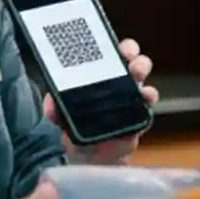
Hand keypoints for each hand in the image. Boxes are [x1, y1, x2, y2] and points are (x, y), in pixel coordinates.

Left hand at [44, 38, 158, 164]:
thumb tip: (50, 103)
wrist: (92, 158)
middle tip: (127, 54)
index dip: (110, 43)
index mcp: (100, 77)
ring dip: (142, 68)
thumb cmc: (80, 129)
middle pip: (128, 59)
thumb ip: (55, 111)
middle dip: (131, 51)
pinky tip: (146, 96)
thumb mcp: (62, 119)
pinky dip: (149, 96)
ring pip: (141, 76)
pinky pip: (148, 103)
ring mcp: (132, 98)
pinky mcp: (140, 116)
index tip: (109, 40)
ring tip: (137, 71)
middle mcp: (119, 83)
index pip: (108, 54)